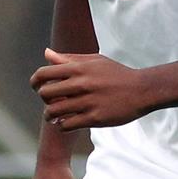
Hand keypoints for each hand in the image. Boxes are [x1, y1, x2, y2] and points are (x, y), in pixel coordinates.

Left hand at [29, 48, 159, 130]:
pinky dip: (62, 125)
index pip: (44, 73)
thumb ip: (69, 58)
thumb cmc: (116, 74)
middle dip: (44, 99)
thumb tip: (46, 53)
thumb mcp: (94, 61)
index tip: (37, 87)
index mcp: (78, 68)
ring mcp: (87, 101)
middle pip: (45, 94)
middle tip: (51, 102)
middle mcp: (80, 84)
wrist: (142, 90)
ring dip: (50, 115)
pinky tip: (67, 122)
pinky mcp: (94, 118)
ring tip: (55, 116)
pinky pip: (66, 125)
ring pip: (53, 112)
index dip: (35, 82)